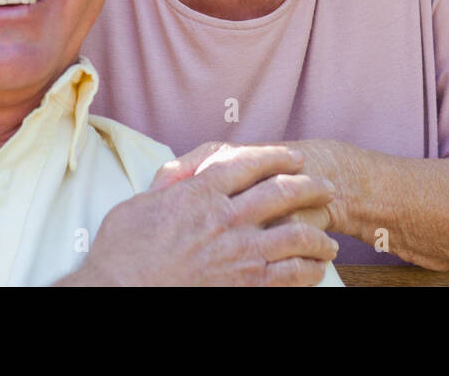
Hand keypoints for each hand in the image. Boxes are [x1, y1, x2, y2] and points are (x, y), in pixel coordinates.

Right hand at [62, 144, 339, 285]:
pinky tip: (315, 271)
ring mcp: (238, 251)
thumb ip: (167, 186)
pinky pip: (290, 274)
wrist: (118, 291)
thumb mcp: (138, 203)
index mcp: (200, 192)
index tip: (294, 158)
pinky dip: (308, 270)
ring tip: (329, 240)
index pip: (250, 163)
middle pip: (283, 192)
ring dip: (318, 236)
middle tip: (327, 188)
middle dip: (312, 187)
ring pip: (295, 234)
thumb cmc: (120, 251)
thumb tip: (181, 175)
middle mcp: (225, 217)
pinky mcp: (244, 284)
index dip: (277, 157)